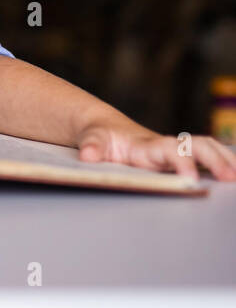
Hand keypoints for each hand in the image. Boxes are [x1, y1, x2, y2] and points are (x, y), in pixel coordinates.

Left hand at [76, 122, 235, 180]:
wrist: (106, 128)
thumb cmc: (101, 136)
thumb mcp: (92, 139)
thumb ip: (91, 146)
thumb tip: (87, 156)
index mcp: (147, 144)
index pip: (170, 150)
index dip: (181, 162)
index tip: (190, 178)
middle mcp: (166, 146)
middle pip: (197, 145)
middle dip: (215, 159)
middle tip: (230, 177)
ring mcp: (174, 151)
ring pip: (207, 148)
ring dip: (225, 158)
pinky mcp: (178, 157)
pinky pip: (206, 156)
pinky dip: (223, 161)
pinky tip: (233, 173)